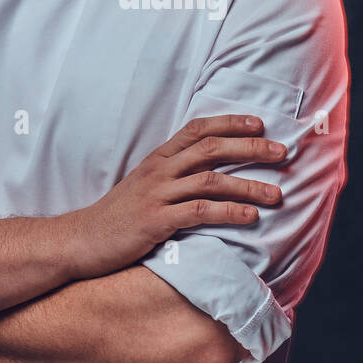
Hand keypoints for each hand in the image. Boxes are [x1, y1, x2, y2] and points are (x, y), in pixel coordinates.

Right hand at [58, 114, 285, 280]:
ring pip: (212, 181)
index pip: (198, 129)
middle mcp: (159, 171)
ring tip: (277, 194)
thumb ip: (173, 174)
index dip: (230, 122)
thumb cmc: (117, 216)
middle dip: (251, 149)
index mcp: (158, 158)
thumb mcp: (144, 185)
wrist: (80, 240)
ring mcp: (157, 195)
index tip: (260, 124)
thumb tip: (209, 170)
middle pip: (212, 149)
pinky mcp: (155, 222)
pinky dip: (229, 213)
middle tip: (283, 152)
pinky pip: (199, 212)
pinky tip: (250, 217)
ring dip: (249, 186)